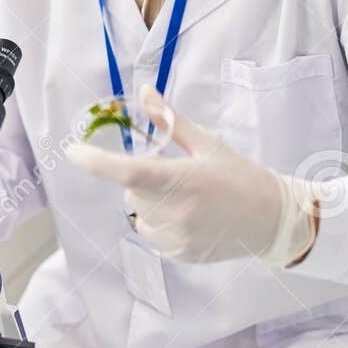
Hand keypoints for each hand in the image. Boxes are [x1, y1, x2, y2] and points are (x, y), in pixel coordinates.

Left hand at [66, 87, 318, 266]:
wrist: (274, 220)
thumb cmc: (242, 176)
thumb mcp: (208, 144)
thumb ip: (170, 121)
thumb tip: (143, 92)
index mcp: (183, 180)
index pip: (129, 171)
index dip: (97, 163)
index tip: (73, 152)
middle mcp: (177, 212)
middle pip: (132, 192)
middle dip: (141, 180)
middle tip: (174, 174)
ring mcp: (178, 238)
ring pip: (138, 216)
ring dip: (149, 203)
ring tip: (185, 198)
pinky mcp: (180, 255)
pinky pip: (151, 235)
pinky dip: (159, 223)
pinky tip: (189, 217)